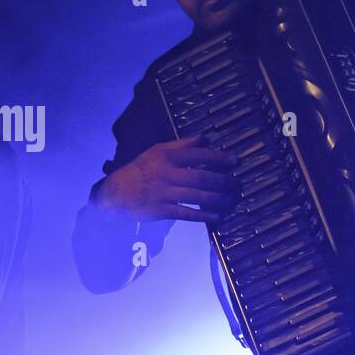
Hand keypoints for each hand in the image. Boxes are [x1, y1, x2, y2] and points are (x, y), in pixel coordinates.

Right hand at [95, 133, 240, 222]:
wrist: (117, 192)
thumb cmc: (141, 169)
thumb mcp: (158, 151)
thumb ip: (182, 145)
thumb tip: (206, 138)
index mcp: (167, 157)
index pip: (198, 155)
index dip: (219, 158)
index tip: (235, 162)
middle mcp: (168, 174)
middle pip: (202, 178)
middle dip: (223, 181)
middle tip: (236, 183)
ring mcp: (165, 194)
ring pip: (197, 196)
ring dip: (218, 198)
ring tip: (231, 199)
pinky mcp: (162, 211)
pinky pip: (187, 213)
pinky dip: (203, 215)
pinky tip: (216, 216)